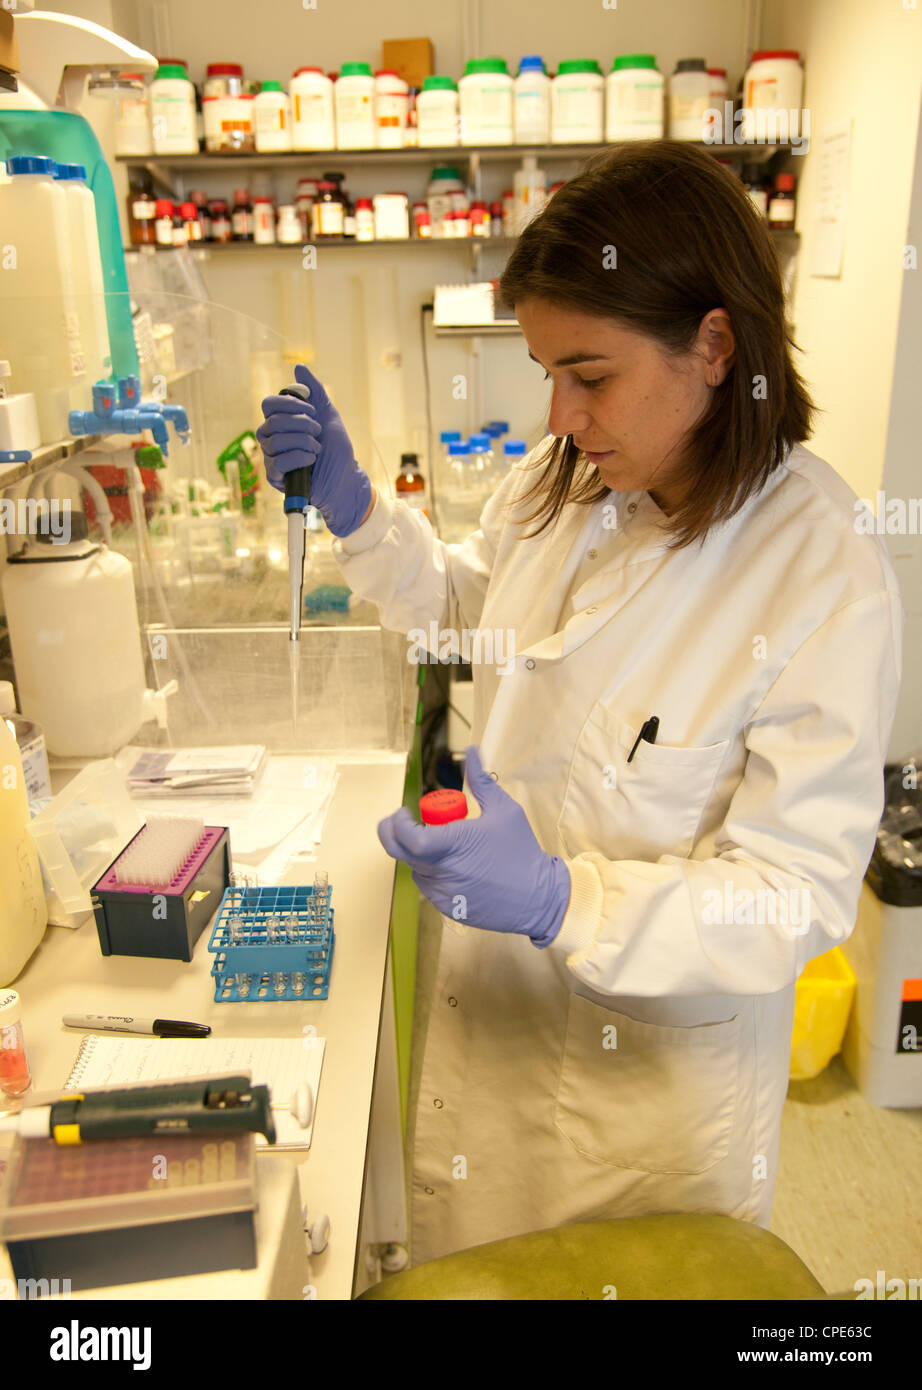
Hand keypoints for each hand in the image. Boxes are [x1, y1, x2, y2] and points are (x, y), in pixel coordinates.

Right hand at [257, 363, 372, 537]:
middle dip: (302, 425)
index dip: (290, 405)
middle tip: (318, 432)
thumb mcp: (329, 414)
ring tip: (317, 449)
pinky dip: (299, 458)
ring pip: (276, 441)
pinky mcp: (275, 477)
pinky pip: (278, 462)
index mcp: (281, 421)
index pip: (269, 404)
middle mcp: (272, 437)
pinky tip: (311, 460)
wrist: (345, 478)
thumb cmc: (336, 449)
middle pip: (273, 421)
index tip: (313, 412)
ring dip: (303, 442)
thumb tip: (299, 367)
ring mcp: (272, 457)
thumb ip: (314, 391)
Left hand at [377, 746, 570, 946]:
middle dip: (394, 833)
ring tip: (442, 844)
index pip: (408, 838)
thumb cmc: (521, 851)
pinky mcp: (447, 907)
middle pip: (399, 853)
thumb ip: (481, 781)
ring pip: (414, 869)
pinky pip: (428, 886)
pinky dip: (431, 872)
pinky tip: (454, 865)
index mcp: (455, 845)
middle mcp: (444, 871)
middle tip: (404, 822)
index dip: (397, 824)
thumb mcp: (505, 810)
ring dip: (417, 854)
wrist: (538, 897)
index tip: (404, 813)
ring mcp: (444, 892)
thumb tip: (472, 752)